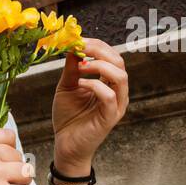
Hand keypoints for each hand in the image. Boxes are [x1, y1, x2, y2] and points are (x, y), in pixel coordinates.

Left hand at [51, 37, 128, 173]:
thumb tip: (72, 45)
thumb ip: (72, 67)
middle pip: (119, 62)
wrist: (66, 145)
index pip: (112, 55)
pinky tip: (80, 83)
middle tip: (80, 47)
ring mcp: (116, 105)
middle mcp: (117, 92)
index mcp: (109, 82)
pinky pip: (109, 96)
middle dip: (99, 50)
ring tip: (80, 66)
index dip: (97, 44)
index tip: (78, 39)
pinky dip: (94, 84)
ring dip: (99, 66)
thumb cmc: (69, 117)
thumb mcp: (68, 86)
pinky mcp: (110, 118)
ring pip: (120, 77)